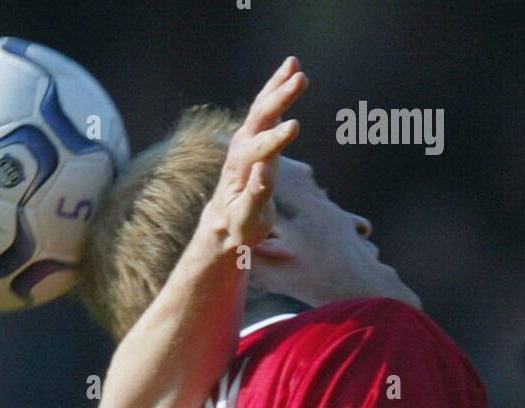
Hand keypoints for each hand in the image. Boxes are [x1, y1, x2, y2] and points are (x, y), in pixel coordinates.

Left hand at [204, 56, 308, 252]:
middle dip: (279, 99)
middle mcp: (241, 150)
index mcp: (240, 171)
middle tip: (301, 79)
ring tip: (295, 64)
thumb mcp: (247, 219)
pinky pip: (266, 107)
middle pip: (260, 119)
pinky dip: (276, 87)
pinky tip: (290, 70)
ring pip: (262, 108)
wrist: (224, 220)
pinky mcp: (255, 136)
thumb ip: (255, 196)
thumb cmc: (238, 225)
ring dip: (277, 85)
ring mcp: (247, 140)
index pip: (258, 151)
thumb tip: (265, 170)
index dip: (275, 139)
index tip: (295, 126)